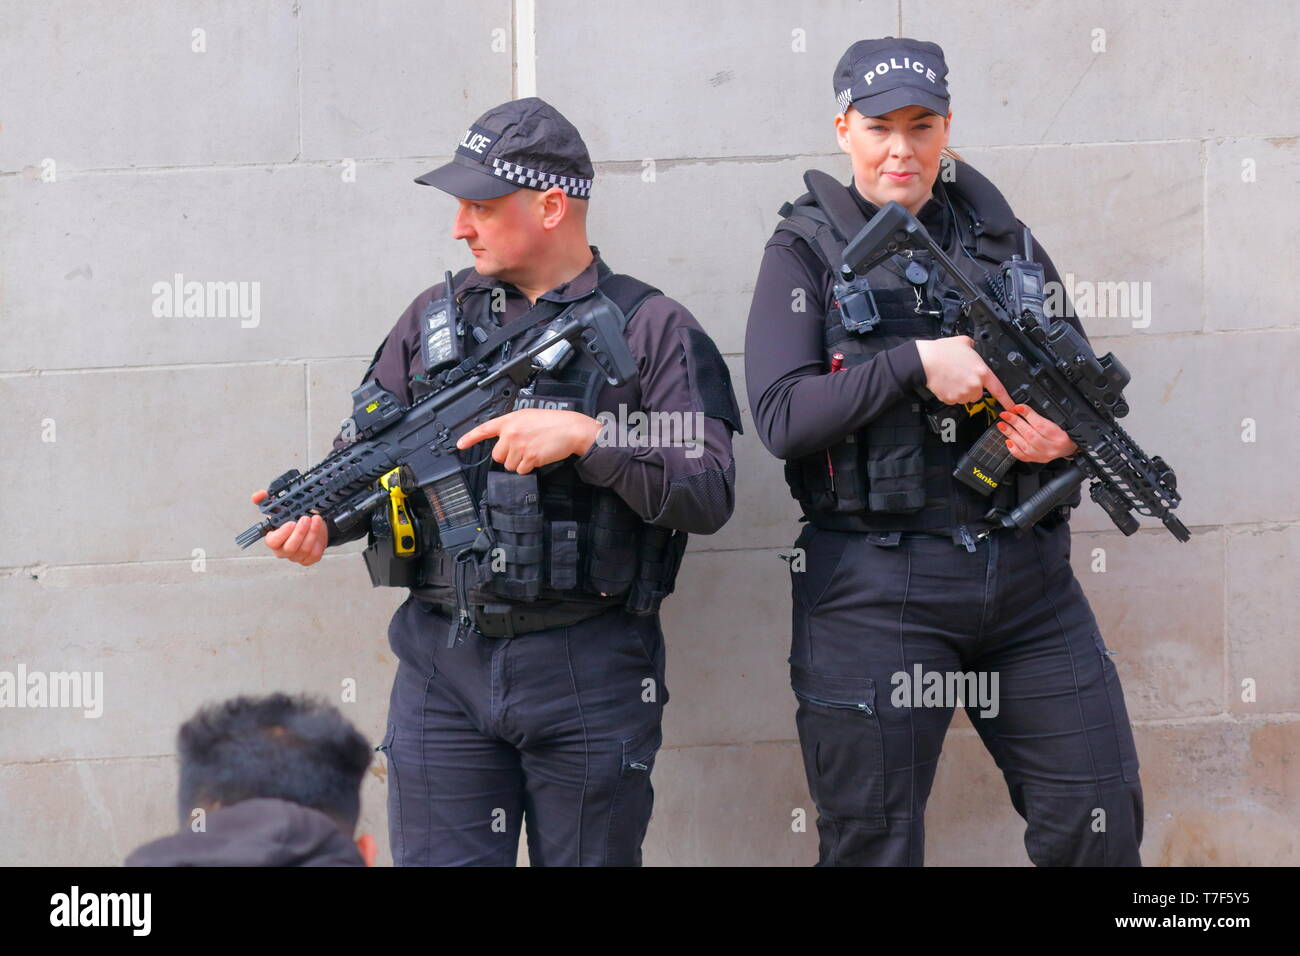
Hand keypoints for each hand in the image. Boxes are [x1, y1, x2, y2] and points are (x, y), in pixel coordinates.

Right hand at [251, 489, 327, 565]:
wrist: (311, 524)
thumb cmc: (294, 518)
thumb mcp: (281, 507)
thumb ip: (267, 500)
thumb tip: (258, 496)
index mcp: (273, 539)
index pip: (272, 542)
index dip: (282, 534)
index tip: (291, 522)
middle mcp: (283, 550)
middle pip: (290, 547)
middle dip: (299, 532)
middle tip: (305, 519)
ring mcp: (296, 556)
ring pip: (304, 549)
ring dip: (312, 532)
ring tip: (315, 519)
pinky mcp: (309, 559)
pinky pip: (314, 554)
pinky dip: (318, 539)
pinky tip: (318, 529)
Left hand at [456, 409, 603, 473]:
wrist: (571, 428)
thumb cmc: (553, 422)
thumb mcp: (528, 416)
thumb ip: (513, 426)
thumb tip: (503, 440)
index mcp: (510, 420)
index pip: (484, 429)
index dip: (470, 438)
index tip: (460, 445)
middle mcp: (512, 432)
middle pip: (498, 455)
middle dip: (508, 456)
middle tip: (523, 448)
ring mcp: (519, 445)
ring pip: (509, 465)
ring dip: (520, 462)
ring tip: (533, 450)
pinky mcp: (529, 457)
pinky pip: (521, 470)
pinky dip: (529, 467)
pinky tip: (537, 456)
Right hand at [915, 336, 1015, 407]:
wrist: (924, 361)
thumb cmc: (942, 351)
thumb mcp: (965, 342)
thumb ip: (974, 348)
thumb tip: (973, 348)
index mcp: (981, 371)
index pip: (999, 389)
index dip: (1007, 400)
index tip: (1012, 407)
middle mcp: (974, 385)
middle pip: (978, 393)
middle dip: (972, 387)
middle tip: (961, 375)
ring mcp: (962, 394)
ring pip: (966, 397)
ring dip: (961, 390)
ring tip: (951, 377)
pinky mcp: (951, 399)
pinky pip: (953, 399)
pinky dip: (950, 393)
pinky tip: (945, 383)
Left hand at [996, 404, 1077, 462]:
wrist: (1070, 447)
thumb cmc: (1065, 432)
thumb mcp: (1058, 422)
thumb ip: (1040, 417)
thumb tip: (1021, 409)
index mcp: (1059, 436)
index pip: (1040, 425)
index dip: (1027, 415)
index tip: (1017, 407)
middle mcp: (1051, 447)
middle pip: (1030, 435)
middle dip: (1015, 423)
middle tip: (1005, 415)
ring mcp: (1043, 456)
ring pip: (1024, 445)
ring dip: (1010, 433)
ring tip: (1002, 425)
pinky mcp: (1037, 460)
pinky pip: (1022, 456)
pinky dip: (1013, 448)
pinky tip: (1007, 440)